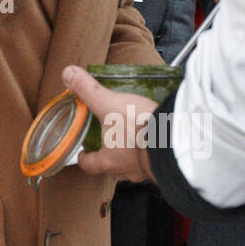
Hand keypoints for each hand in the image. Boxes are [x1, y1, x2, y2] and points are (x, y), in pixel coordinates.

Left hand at [62, 66, 156, 183]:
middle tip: (111, 141)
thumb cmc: (139, 128)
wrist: (175, 138)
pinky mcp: (166, 163)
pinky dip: (153, 150)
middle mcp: (127, 170)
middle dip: (111, 155)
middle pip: (113, 167)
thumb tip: (69, 75)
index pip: (90, 165)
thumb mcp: (109, 104)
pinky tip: (156, 138)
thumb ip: (89, 91)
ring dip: (133, 154)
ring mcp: (147, 169)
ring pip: (135, 165)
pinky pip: (155, 160)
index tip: (83, 152)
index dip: (84, 158)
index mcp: (109, 160)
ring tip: (136, 138)